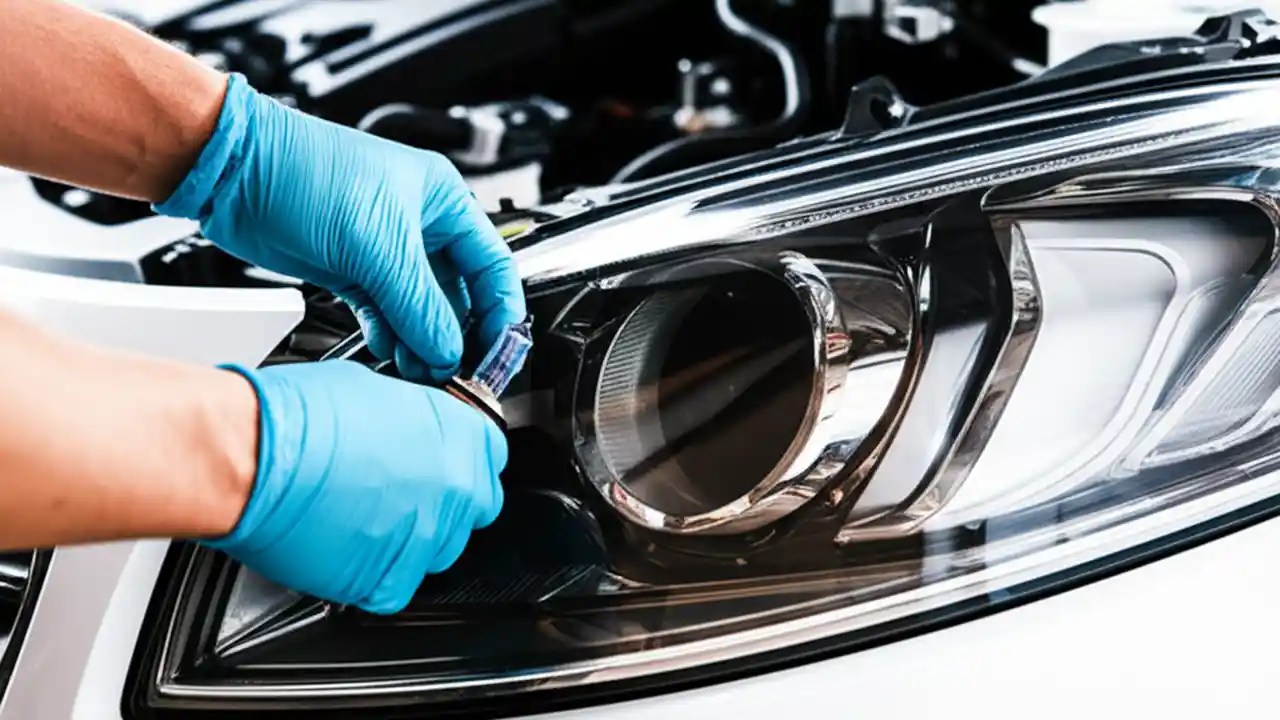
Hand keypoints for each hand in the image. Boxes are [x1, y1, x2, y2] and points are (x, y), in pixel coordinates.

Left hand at [155, 73, 525, 381]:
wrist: (235, 172)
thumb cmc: (304, 172)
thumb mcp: (378, 246)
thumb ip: (419, 306)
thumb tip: (446, 351)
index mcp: (443, 203)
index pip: (492, 266)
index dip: (502, 311)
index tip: (500, 351)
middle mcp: (419, 227)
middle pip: (458, 294)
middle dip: (458, 335)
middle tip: (456, 371)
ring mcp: (385, 251)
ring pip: (420, 309)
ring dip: (422, 342)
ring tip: (421, 369)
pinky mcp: (352, 271)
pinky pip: (386, 314)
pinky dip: (391, 337)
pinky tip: (392, 353)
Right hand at [207, 360, 505, 614]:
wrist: (252, 459)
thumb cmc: (299, 417)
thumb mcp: (376, 392)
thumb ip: (415, 419)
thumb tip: (413, 430)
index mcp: (461, 438)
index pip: (492, 454)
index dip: (464, 455)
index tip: (442, 458)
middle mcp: (455, 492)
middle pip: (474, 506)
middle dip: (445, 499)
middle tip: (400, 488)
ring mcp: (424, 540)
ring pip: (439, 549)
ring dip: (413, 536)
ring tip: (363, 514)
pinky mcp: (386, 580)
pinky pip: (395, 583)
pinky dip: (375, 571)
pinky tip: (347, 544)